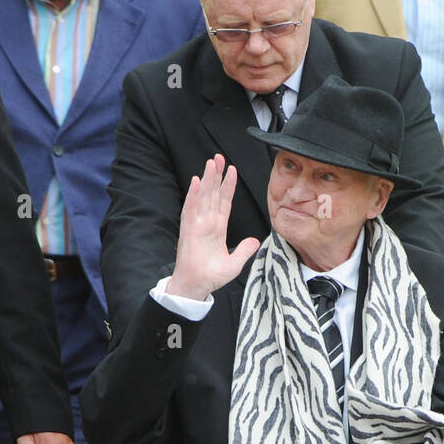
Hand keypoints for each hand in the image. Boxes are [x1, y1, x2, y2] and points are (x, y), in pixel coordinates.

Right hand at [169, 154, 260, 300]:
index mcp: (217, 228)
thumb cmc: (211, 276)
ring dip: (206, 179)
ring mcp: (197, 225)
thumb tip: (255, 241)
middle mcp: (207, 222)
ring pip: (203, 197)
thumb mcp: (234, 264)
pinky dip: (193, 195)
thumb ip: (244, 250)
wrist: (197, 286)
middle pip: (213, 194)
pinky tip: (196, 182)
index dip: (228, 186)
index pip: (224, 201)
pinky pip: (190, 209)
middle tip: (219, 157)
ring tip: (211, 163)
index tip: (232, 170)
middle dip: (217, 175)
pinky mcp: (188, 230)